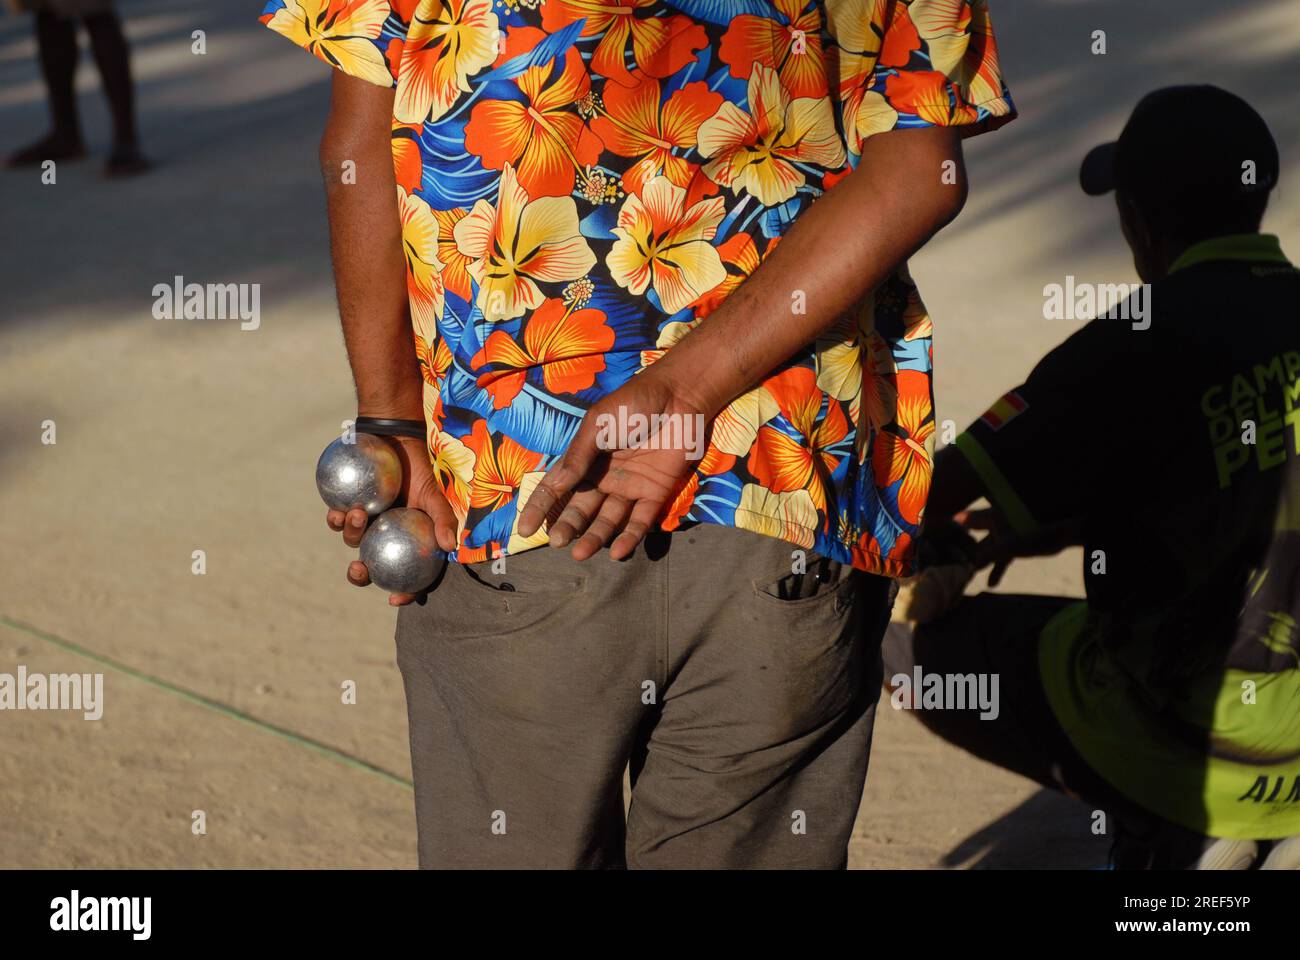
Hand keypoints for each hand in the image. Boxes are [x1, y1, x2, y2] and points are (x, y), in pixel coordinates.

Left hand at [325, 431, 456, 604]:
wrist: (395, 437)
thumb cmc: (419, 467)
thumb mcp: (434, 493)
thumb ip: (443, 518)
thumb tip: (450, 547)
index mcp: (406, 540)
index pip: (407, 574)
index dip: (403, 592)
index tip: (394, 599)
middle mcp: (384, 535)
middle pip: (371, 566)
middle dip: (360, 576)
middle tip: (358, 569)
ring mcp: (365, 522)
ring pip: (353, 541)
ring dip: (352, 534)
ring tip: (357, 514)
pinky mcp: (347, 505)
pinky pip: (339, 518)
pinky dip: (338, 518)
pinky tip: (338, 512)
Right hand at [517, 367, 710, 560]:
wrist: (679, 396)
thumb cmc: (633, 403)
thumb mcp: (598, 424)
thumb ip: (578, 457)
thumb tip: (555, 486)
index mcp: (584, 459)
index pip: (557, 488)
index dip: (539, 508)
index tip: (523, 529)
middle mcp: (604, 478)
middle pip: (582, 509)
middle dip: (568, 526)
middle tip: (558, 542)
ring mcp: (631, 487)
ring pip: (608, 520)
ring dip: (594, 537)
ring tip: (581, 554)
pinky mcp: (656, 494)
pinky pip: (640, 521)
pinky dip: (629, 537)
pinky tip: (617, 552)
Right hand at [956, 507, 1079, 586]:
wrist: (1065, 529)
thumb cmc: (1036, 530)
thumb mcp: (1010, 545)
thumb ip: (989, 554)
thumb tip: (969, 565)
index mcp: (987, 518)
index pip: (960, 521)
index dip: (946, 528)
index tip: (929, 537)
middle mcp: (992, 525)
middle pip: (970, 537)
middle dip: (958, 551)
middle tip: (944, 565)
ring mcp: (1003, 535)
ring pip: (984, 550)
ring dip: (976, 564)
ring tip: (964, 578)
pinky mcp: (1015, 546)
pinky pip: (1001, 559)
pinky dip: (997, 570)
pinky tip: (992, 584)